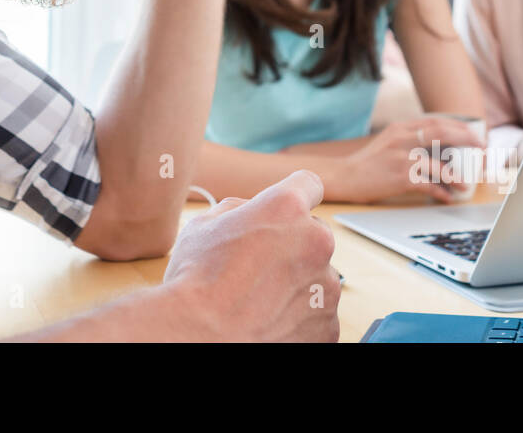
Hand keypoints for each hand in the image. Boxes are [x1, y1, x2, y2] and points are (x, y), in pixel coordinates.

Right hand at [162, 170, 339, 341]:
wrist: (199, 338)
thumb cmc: (195, 283)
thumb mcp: (204, 225)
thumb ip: (239, 209)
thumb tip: (251, 211)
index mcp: (286, 208)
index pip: (309, 184)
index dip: (296, 197)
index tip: (287, 212)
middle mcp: (316, 241)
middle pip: (314, 235)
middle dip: (294, 246)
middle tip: (258, 267)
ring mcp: (326, 288)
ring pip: (317, 278)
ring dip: (296, 284)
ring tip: (257, 301)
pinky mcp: (327, 326)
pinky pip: (318, 315)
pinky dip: (299, 319)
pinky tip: (268, 321)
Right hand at [340, 116, 485, 202]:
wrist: (344, 177)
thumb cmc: (369, 163)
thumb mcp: (388, 141)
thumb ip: (411, 139)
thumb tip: (441, 146)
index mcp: (401, 128)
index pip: (436, 121)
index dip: (460, 127)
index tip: (476, 134)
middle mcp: (402, 139)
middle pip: (442, 133)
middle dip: (467, 140)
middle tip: (483, 150)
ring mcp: (401, 158)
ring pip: (438, 163)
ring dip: (456, 175)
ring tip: (466, 184)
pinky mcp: (399, 177)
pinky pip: (428, 185)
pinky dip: (441, 192)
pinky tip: (447, 198)